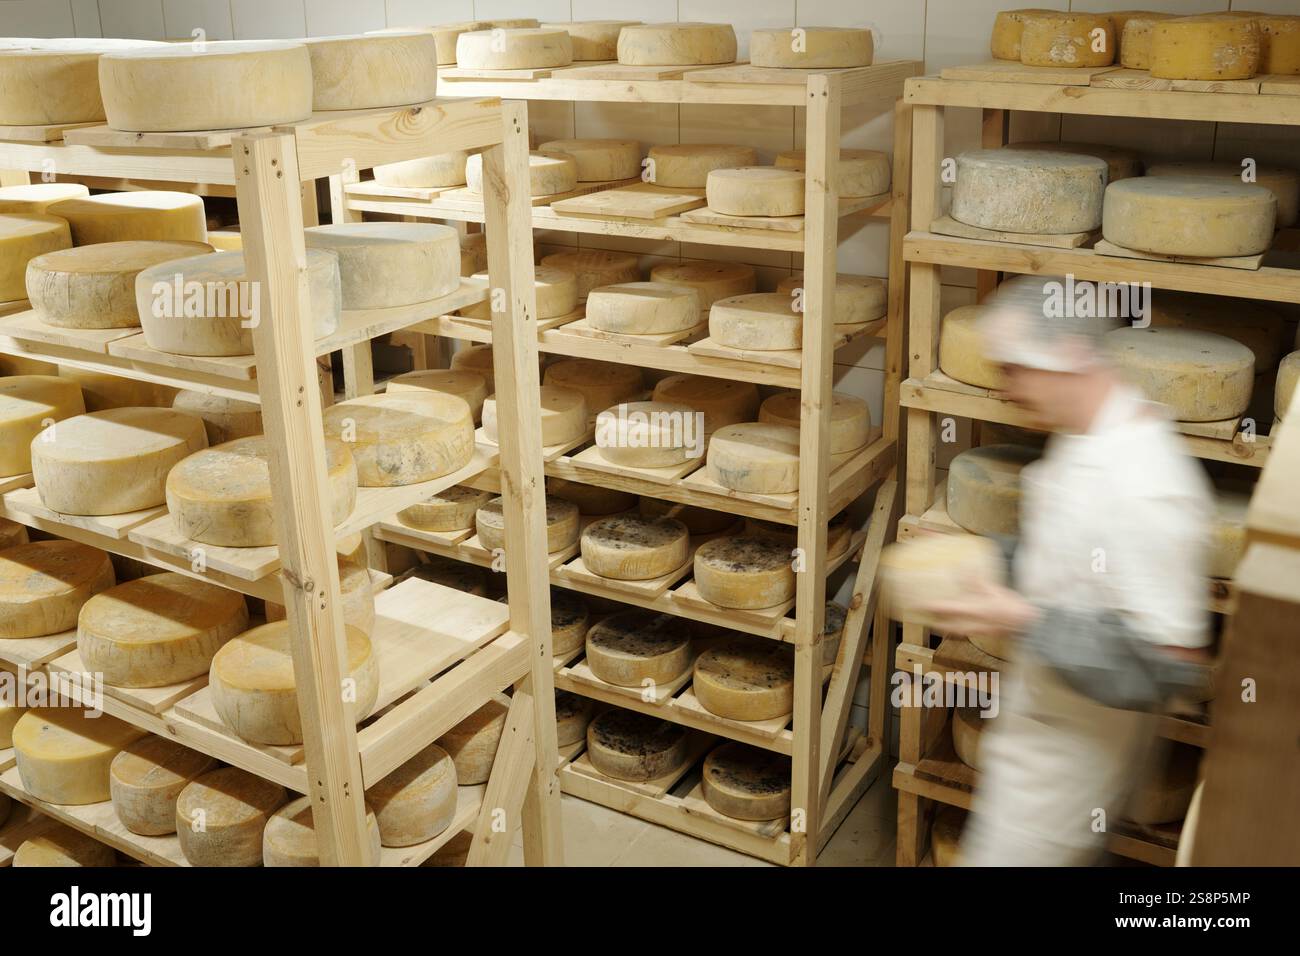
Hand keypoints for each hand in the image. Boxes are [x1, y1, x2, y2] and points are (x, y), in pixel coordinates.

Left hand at [920, 578, 1039, 641]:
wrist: (1029, 623)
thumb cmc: (1012, 606)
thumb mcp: (994, 589)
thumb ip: (977, 581)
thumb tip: (963, 568)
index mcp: (976, 610)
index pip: (950, 609)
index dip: (935, 607)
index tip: (922, 605)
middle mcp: (975, 623)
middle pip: (950, 626)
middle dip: (937, 623)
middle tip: (926, 617)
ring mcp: (980, 630)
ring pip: (958, 631)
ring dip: (946, 627)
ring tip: (938, 622)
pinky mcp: (986, 632)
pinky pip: (968, 631)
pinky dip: (959, 628)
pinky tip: (960, 624)